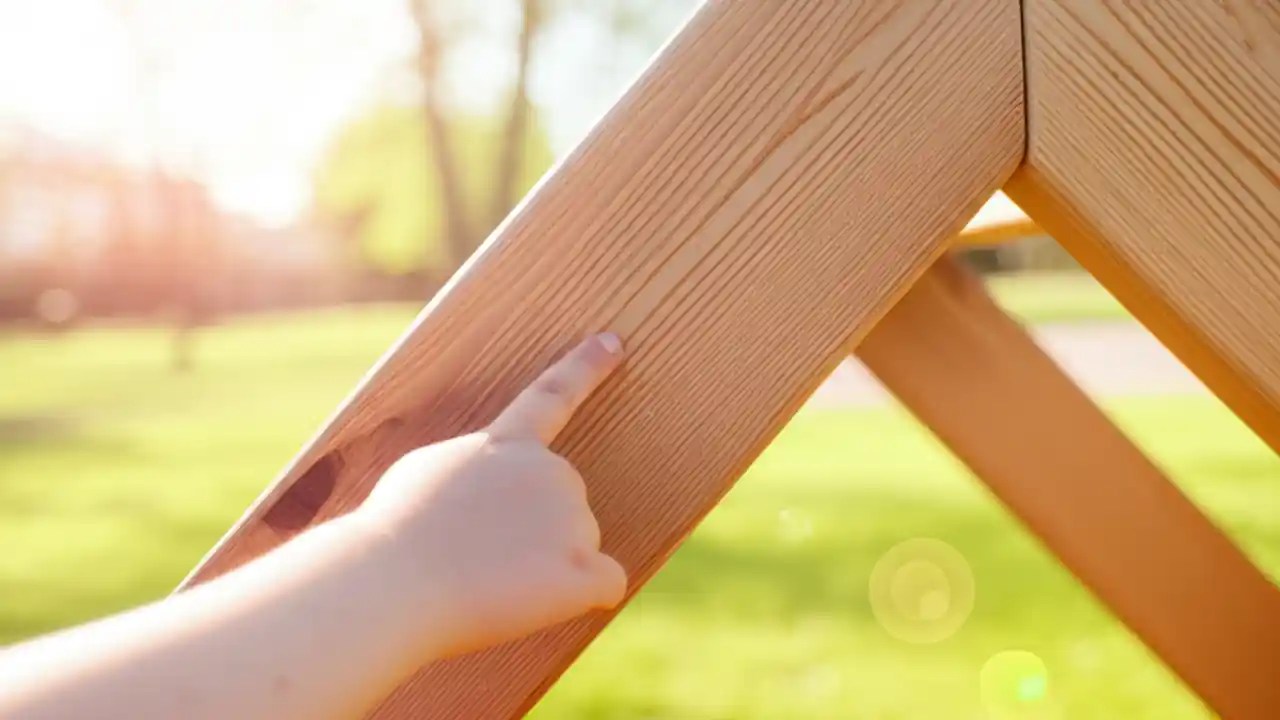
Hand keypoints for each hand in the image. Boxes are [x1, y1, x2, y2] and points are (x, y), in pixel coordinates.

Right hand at [358, 333, 628, 657]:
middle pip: (561, 506)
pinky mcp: (582, 567)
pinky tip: (536, 600)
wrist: (393, 578)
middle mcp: (550, 471)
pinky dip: (580, 596)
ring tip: (483, 578)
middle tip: (475, 555)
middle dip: (531, 532)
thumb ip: (472, 474)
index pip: (553, 395)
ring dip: (542, 570)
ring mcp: (572, 518)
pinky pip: (605, 585)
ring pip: (576, 550)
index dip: (586, 367)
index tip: (615, 342)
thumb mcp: (424, 476)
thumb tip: (488, 501)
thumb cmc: (393, 534)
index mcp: (506, 444)